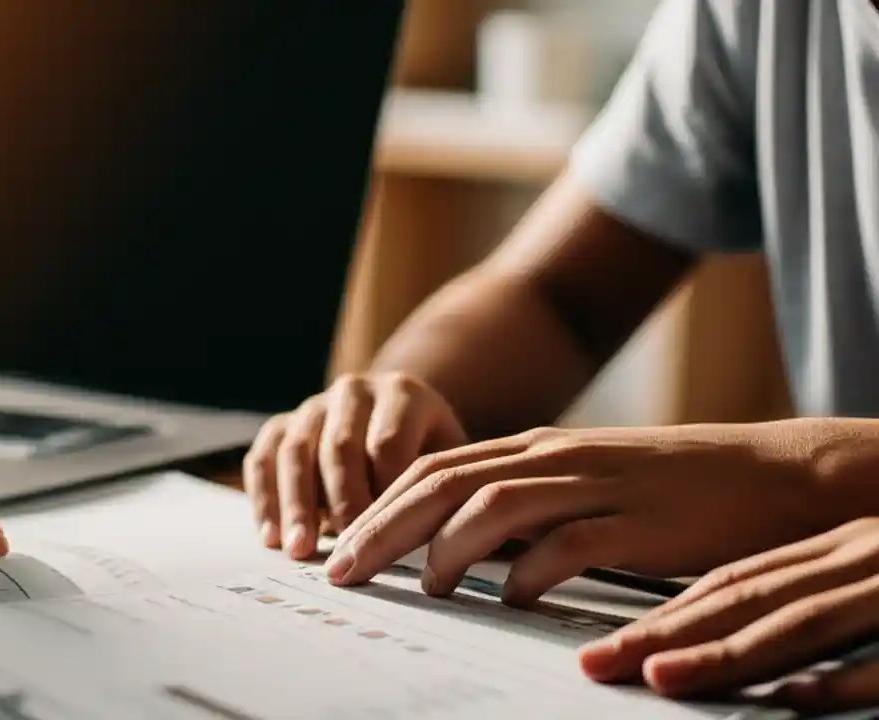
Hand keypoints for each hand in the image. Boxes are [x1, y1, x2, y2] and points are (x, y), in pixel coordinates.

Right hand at [243, 372, 465, 558]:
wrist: (396, 418)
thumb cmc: (432, 455)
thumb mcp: (453, 460)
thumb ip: (453, 491)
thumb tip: (460, 547)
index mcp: (403, 393)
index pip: (389, 443)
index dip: (385, 492)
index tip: (387, 539)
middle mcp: (354, 391)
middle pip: (340, 446)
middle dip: (339, 501)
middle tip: (343, 551)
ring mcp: (313, 406)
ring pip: (296, 451)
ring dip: (295, 505)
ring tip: (299, 550)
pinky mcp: (281, 424)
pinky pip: (264, 458)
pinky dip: (264, 498)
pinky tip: (270, 538)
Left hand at [324, 420, 878, 603]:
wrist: (760, 473)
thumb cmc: (660, 487)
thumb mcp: (576, 484)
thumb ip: (519, 506)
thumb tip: (452, 543)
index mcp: (531, 450)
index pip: (432, 469)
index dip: (379, 506)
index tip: (340, 545)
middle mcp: (551, 459)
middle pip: (444, 483)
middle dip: (386, 526)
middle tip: (346, 569)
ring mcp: (592, 485)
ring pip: (495, 504)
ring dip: (449, 547)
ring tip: (424, 586)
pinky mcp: (636, 521)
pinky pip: (570, 543)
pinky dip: (532, 571)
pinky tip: (512, 599)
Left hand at [579, 519, 878, 711]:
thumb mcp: (876, 566)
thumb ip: (815, 593)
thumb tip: (741, 626)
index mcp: (834, 550)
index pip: (733, 582)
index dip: (667, 615)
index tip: (606, 645)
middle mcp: (853, 561)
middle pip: (742, 600)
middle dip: (662, 634)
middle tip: (594, 664)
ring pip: (798, 621)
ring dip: (724, 653)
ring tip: (659, 675)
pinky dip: (842, 680)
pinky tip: (796, 699)